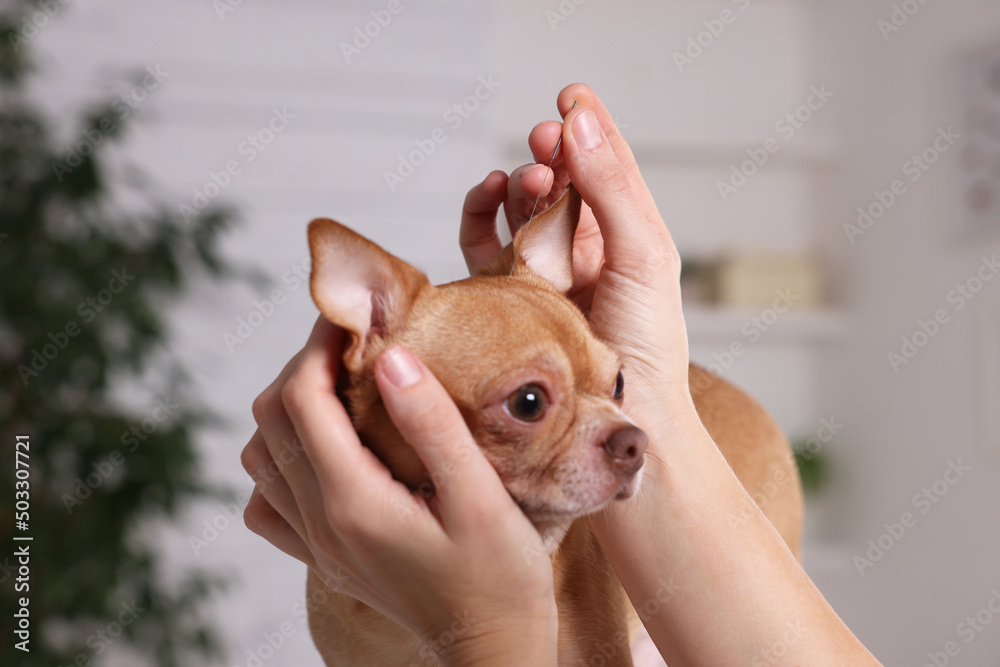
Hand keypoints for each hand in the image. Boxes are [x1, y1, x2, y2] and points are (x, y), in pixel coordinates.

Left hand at [241, 317, 556, 664]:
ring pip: (262, 457)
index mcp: (354, 501)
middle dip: (304, 366)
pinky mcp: (327, 559)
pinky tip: (326, 450)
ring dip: (290, 409)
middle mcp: (321, 523)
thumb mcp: (481, 497)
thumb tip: (391, 358)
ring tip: (342, 386)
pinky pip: (269, 503)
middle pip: (273, 419)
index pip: (303, 399)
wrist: (493, 651)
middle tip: (355, 342)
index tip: (357, 316)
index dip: (320, 344)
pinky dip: (281, 463)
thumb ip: (433, 425)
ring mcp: (318, 545)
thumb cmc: (501, 578)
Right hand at [460, 83, 695, 434]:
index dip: (588, 128)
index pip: (606, 168)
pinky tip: (487, 199)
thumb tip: (580, 119)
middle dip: (550, 153)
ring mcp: (544, 274)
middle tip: (542, 139)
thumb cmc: (646, 351)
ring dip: (518, 183)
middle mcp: (585, 253)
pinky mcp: (507, 298)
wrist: (618, 427)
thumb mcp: (643, 256)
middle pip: (562, 183)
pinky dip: (481, 215)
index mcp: (627, 239)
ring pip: (522, 210)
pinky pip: (485, 245)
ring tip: (521, 179)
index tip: (568, 95)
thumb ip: (611, 188)